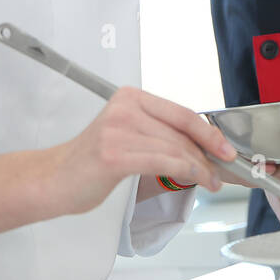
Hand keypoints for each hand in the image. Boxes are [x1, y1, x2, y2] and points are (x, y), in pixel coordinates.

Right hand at [53, 86, 235, 213]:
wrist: (53, 180)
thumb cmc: (91, 163)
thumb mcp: (128, 136)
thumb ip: (159, 134)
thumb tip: (202, 146)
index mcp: (130, 98)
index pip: (181, 113)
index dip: (209, 132)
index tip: (226, 147)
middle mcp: (125, 108)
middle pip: (181, 132)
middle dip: (208, 154)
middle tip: (222, 170)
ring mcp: (118, 130)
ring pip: (176, 148)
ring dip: (202, 167)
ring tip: (212, 181)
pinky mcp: (115, 154)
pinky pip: (164, 162)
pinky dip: (188, 172)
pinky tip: (198, 181)